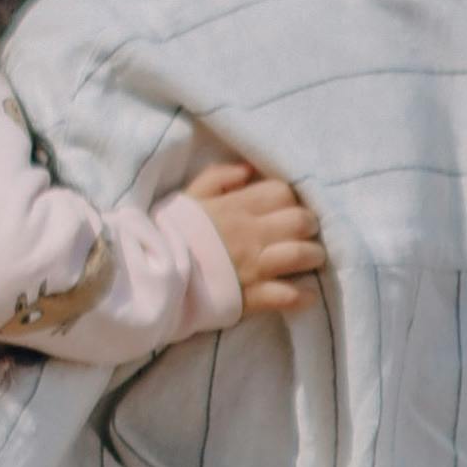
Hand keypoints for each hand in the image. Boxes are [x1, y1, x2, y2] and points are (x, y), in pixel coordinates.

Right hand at [184, 163, 325, 313]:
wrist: (154, 274)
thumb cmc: (171, 233)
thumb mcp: (189, 196)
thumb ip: (218, 177)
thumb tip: (248, 169)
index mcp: (237, 207)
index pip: (281, 192)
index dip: (290, 198)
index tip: (287, 207)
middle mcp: (252, 234)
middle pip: (300, 221)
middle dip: (308, 225)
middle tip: (305, 231)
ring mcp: (254, 266)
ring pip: (300, 255)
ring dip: (313, 256)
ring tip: (312, 258)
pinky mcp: (251, 296)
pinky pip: (287, 295)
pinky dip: (301, 296)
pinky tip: (307, 295)